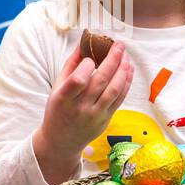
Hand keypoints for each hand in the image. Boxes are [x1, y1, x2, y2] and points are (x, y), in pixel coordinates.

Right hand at [35, 40, 133, 168]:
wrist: (61, 142)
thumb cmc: (58, 110)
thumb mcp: (57, 87)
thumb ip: (71, 64)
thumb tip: (84, 43)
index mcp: (64, 99)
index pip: (78, 80)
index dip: (87, 65)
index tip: (90, 58)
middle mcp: (80, 108)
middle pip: (101, 81)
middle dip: (113, 59)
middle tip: (120, 45)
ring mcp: (95, 115)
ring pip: (114, 89)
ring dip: (123, 70)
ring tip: (126, 56)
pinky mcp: (106, 120)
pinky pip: (120, 98)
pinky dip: (126, 83)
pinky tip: (128, 70)